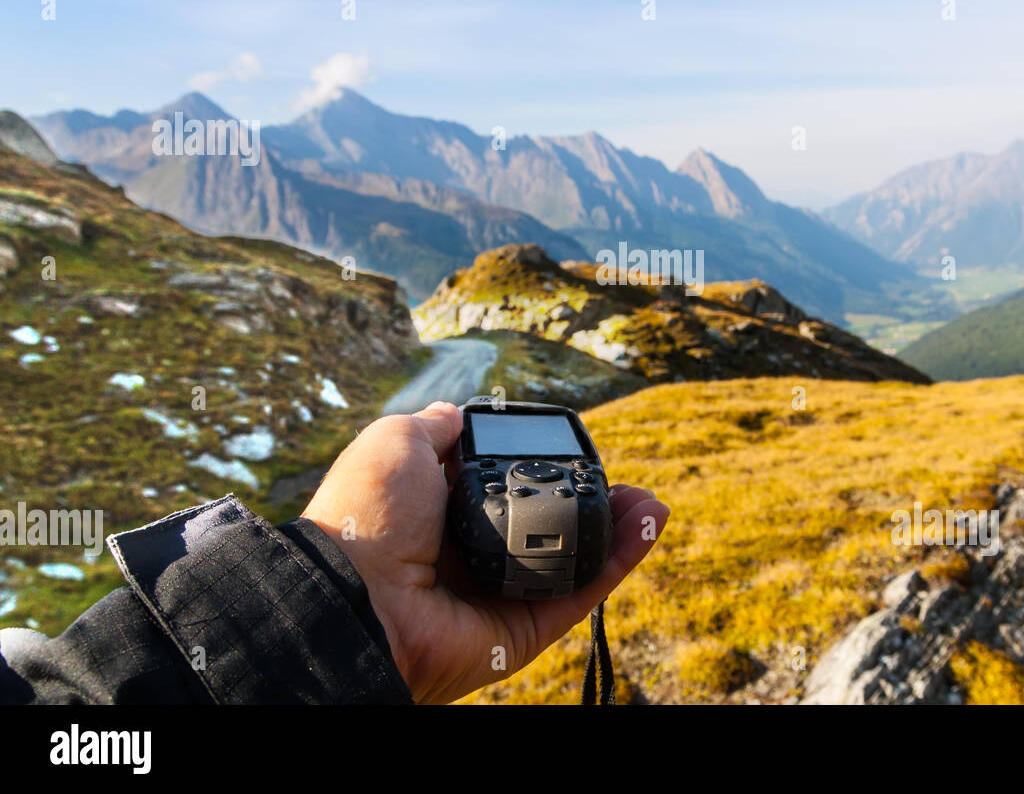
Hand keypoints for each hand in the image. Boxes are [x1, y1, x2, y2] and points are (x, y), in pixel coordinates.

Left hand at [300, 401, 668, 703]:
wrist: (356, 594)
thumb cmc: (364, 516)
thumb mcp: (394, 444)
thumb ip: (433, 428)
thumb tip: (458, 412)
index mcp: (440, 514)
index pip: (507, 489)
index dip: (544, 471)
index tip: (572, 452)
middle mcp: (473, 555)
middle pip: (549, 526)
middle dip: (591, 502)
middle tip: (623, 482)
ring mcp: (502, 594)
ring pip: (575, 559)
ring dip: (618, 530)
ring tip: (649, 502)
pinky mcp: (525, 629)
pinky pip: (581, 592)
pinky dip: (620, 560)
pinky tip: (648, 522)